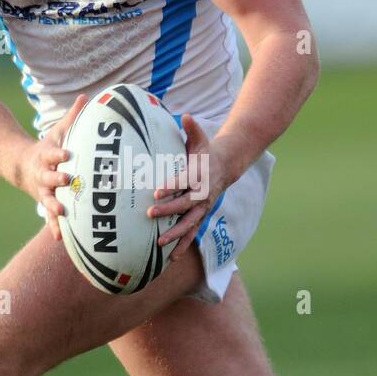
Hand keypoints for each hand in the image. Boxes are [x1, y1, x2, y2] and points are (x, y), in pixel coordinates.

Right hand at [23, 93, 87, 240]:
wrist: (22, 166)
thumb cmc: (48, 148)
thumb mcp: (57, 132)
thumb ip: (73, 117)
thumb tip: (86, 97)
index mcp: (47, 157)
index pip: (53, 154)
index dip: (58, 154)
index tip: (66, 153)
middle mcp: (43, 175)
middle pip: (49, 178)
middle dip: (57, 179)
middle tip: (67, 180)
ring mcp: (43, 191)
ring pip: (48, 200)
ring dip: (54, 207)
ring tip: (62, 213)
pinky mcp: (46, 204)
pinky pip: (50, 218)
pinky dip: (55, 228)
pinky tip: (60, 239)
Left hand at [147, 113, 227, 259]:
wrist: (226, 167)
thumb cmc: (206, 152)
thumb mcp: (201, 139)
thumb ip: (192, 129)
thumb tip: (185, 116)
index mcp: (200, 175)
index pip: (184, 181)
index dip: (171, 186)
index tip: (155, 191)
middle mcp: (202, 193)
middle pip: (185, 204)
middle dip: (168, 210)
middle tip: (150, 213)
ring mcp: (202, 207)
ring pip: (189, 223)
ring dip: (175, 234)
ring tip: (160, 243)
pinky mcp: (199, 216)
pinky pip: (191, 233)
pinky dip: (182, 246)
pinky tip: (170, 259)